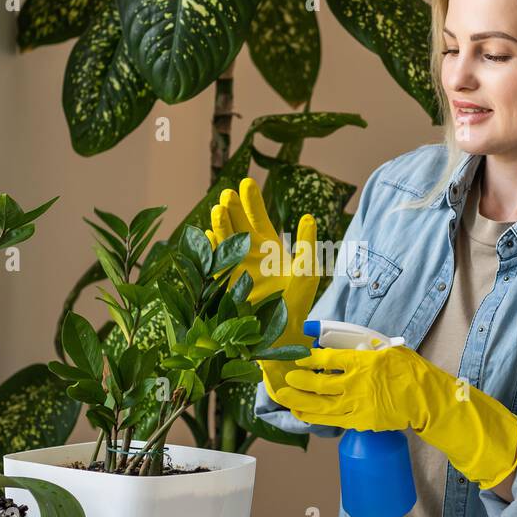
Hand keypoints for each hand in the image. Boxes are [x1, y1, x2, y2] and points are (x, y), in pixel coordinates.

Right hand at [206, 177, 319, 392]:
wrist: (281, 333)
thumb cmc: (296, 302)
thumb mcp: (306, 271)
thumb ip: (307, 245)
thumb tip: (308, 217)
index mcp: (267, 246)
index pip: (257, 217)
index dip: (251, 200)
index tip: (246, 183)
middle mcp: (247, 252)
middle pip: (235, 223)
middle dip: (231, 208)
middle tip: (228, 193)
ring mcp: (233, 266)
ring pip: (223, 239)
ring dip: (220, 225)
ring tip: (219, 210)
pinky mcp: (223, 283)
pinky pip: (213, 264)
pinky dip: (210, 251)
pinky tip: (208, 238)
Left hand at [272, 347, 516, 488]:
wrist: (426, 399)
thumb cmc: (408, 370)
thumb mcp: (386, 348)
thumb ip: (361, 345)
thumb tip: (334, 341)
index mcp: (363, 362)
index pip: (327, 359)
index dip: (309, 359)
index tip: (298, 357)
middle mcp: (356, 385)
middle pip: (317, 384)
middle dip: (295, 381)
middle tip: (282, 378)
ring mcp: (357, 406)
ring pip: (319, 406)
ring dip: (298, 401)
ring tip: (283, 396)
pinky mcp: (360, 422)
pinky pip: (331, 420)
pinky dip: (313, 416)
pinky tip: (301, 412)